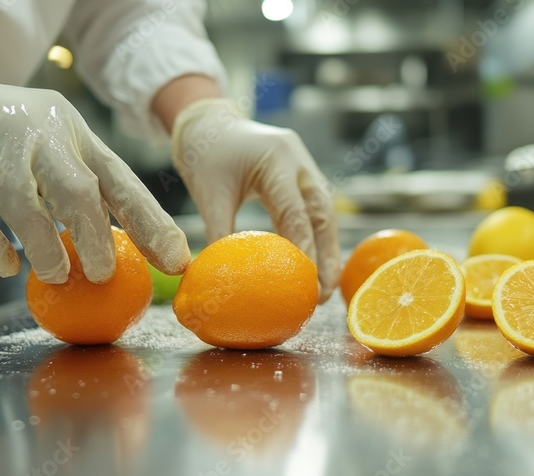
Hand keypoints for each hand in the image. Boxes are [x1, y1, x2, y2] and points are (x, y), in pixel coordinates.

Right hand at [0, 78, 189, 282]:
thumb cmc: (13, 138)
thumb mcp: (60, 146)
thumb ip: (91, 190)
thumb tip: (136, 250)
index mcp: (75, 132)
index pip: (121, 181)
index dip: (151, 223)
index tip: (176, 261)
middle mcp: (39, 134)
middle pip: (77, 189)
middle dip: (95, 237)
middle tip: (103, 274)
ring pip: (25, 204)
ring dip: (44, 248)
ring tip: (56, 275)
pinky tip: (7, 266)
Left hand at [171, 99, 340, 301]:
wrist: (211, 123)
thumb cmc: (206, 155)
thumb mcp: (208, 194)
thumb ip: (218, 233)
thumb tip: (222, 279)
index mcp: (277, 158)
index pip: (295, 210)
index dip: (304, 247)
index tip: (305, 281)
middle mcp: (299, 161)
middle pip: (323, 214)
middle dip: (327, 256)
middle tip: (322, 294)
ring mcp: (305, 167)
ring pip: (325, 214)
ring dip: (327, 252)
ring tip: (323, 289)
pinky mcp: (304, 177)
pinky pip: (315, 211)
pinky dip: (317, 239)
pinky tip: (314, 267)